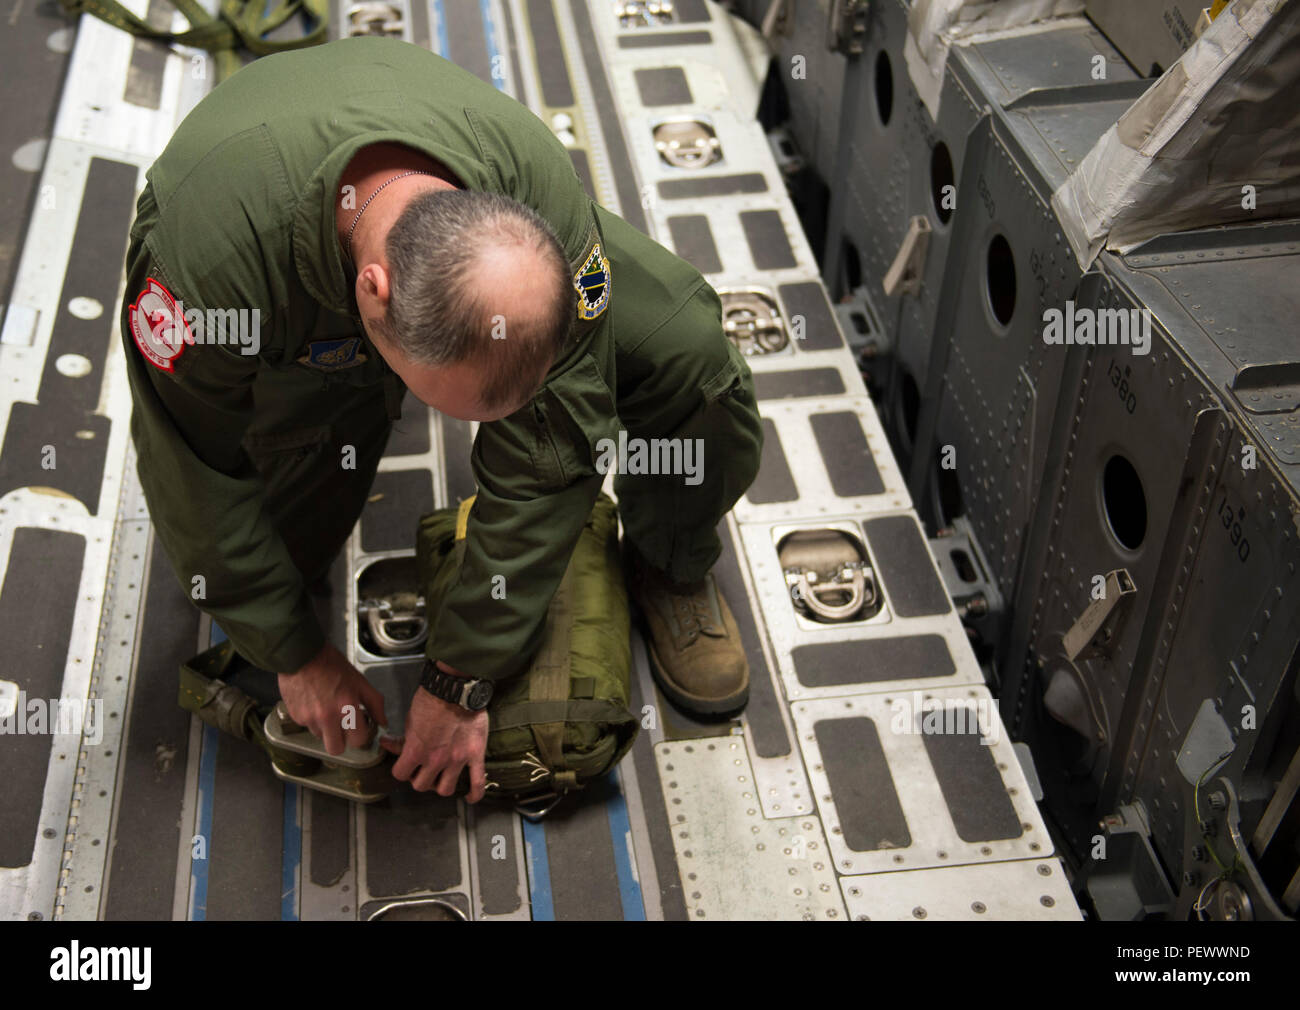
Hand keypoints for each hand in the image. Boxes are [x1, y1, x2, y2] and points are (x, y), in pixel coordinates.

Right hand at [278, 642, 387, 755]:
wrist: (301, 655)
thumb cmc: (331, 665)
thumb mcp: (359, 680)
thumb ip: (375, 703)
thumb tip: (383, 722)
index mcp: (346, 708)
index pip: (358, 740)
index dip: (361, 735)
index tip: (361, 727)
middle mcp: (326, 717)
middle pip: (336, 749)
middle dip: (342, 741)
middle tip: (344, 727)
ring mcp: (309, 719)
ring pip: (321, 737)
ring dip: (326, 729)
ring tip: (327, 708)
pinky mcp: (295, 717)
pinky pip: (308, 726)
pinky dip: (313, 719)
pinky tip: (315, 703)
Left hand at [383, 663, 488, 800]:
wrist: (457, 688)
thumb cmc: (432, 699)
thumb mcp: (410, 718)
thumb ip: (401, 738)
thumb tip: (386, 745)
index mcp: (416, 750)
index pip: (400, 774)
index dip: (401, 770)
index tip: (406, 766)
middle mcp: (435, 760)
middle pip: (421, 786)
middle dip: (420, 778)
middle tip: (424, 769)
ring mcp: (457, 760)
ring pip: (445, 790)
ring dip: (441, 785)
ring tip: (442, 777)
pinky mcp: (475, 755)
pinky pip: (477, 782)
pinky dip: (474, 794)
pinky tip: (469, 797)